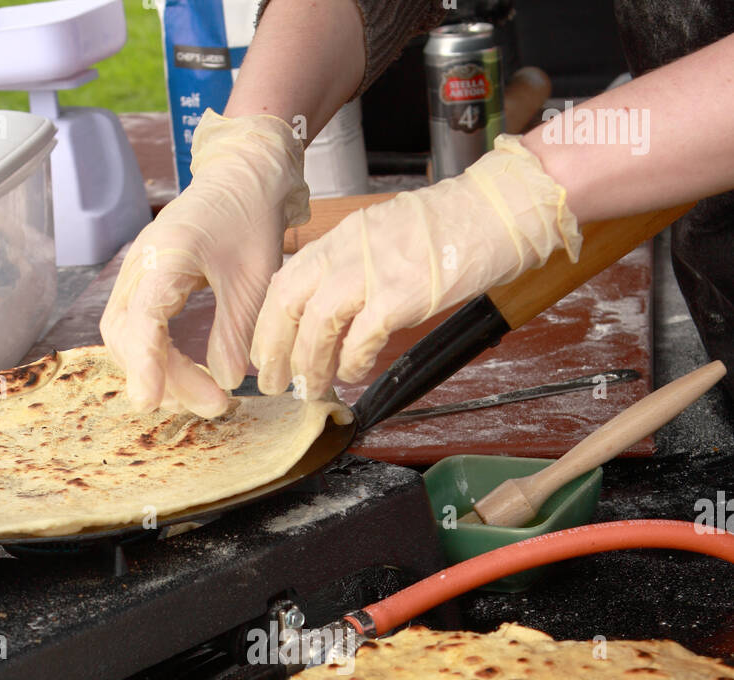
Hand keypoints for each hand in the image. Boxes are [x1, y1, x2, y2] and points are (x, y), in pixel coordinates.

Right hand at [100, 109, 308, 417]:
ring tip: (205, 397)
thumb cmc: (250, 218)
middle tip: (214, 404)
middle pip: (126, 336)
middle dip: (163, 378)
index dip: (145, 363)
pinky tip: (187, 376)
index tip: (150, 401)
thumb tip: (224, 381)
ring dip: (159, 374)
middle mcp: (140, 265)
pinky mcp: (144, 284)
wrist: (242, 176)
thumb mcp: (255, 277)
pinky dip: (156, 358)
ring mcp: (137, 274)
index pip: (141, 319)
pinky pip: (136, 329)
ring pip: (125, 338)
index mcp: (166, 255)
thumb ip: (237, 330)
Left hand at [251, 134, 581, 399]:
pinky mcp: (401, 294)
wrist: (494, 210)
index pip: (284, 282)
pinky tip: (355, 375)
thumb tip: (327, 314)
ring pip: (318, 325)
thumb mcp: (382, 237)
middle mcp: (348, 251)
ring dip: (311, 366)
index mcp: (341, 238)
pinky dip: (352, 364)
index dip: (267, 325)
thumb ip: (351, 268)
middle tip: (274, 384)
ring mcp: (373, 272)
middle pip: (288, 305)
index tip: (264, 354)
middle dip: (275, 352)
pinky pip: (361, 339)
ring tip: (313, 390)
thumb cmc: (447, 230)